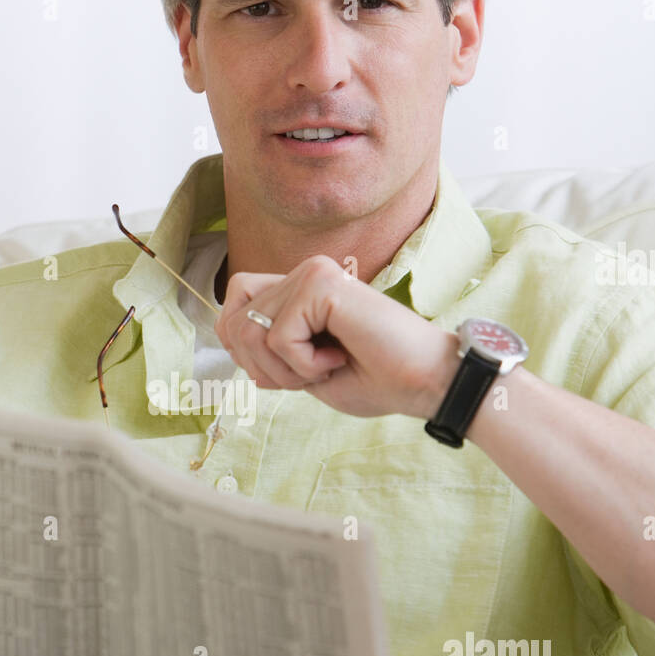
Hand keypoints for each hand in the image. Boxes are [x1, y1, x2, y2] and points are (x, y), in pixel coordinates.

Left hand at [214, 253, 457, 418]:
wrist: (424, 383)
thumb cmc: (376, 380)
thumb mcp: (303, 370)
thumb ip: (266, 349)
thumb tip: (230, 338)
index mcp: (299, 288)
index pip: (232, 308)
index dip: (244, 351)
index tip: (288, 373)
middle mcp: (303, 272)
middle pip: (232, 320)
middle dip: (260, 365)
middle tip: (310, 373)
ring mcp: (312, 272)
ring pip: (249, 330)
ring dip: (285, 368)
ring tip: (328, 365)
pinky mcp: (322, 282)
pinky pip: (278, 336)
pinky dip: (303, 364)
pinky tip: (340, 357)